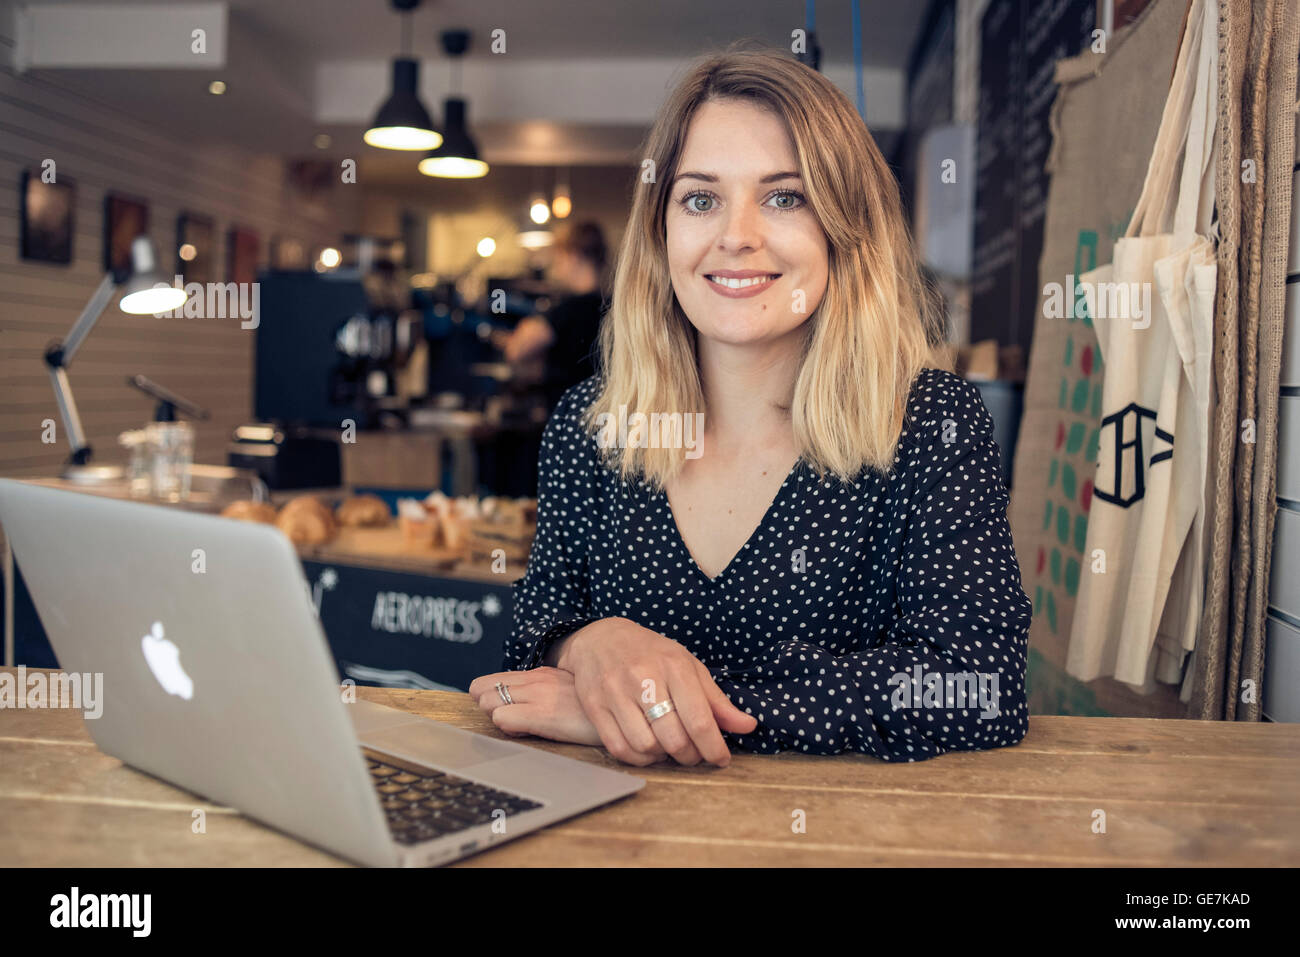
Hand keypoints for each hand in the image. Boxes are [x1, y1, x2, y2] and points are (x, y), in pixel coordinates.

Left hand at [468, 667, 658, 752]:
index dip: (490, 695)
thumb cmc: (599, 710)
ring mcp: (538, 696)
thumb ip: (547, 698)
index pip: (496, 680)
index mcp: (542, 675)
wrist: (626, 711)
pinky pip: (502, 717)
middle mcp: (536, 681)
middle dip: (485, 704)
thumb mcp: (570, 695)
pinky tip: (524, 731)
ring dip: (493, 714)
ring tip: (515, 724)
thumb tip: (523, 712)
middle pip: (484, 688)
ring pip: (488, 701)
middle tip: (504, 717)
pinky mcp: (543, 714)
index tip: (502, 709)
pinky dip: (505, 726)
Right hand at [558, 617, 757, 767]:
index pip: (699, 720)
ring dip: (663, 757)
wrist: (601, 639)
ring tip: (670, 749)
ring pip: (646, 747)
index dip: (714, 748)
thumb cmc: (652, 654)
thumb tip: (748, 726)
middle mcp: (644, 678)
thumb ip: (717, 700)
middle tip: (694, 754)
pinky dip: (639, 759)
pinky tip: (648, 749)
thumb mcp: (688, 666)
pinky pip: (619, 748)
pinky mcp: (595, 706)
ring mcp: (615, 692)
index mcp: (674, 666)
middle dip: (690, 756)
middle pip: (674, 738)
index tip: (721, 758)